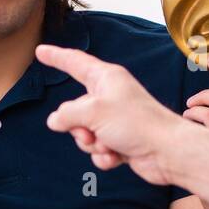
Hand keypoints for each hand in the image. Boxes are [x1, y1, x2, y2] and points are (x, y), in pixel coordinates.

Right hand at [37, 44, 184, 186]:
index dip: (56, 57)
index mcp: (107, 78)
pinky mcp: (121, 141)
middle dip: (77, 127)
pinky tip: (117, 157)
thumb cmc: (137, 124)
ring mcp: (116, 120)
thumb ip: (67, 114)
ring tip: (108, 145)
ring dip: (91, 144)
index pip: (75, 63)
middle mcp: (111, 96)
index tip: (41, 51)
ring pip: (84, 133)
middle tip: (90, 133)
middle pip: (75, 109)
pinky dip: (104, 156)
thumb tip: (55, 121)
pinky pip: (98, 149)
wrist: (167, 152)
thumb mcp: (93, 112)